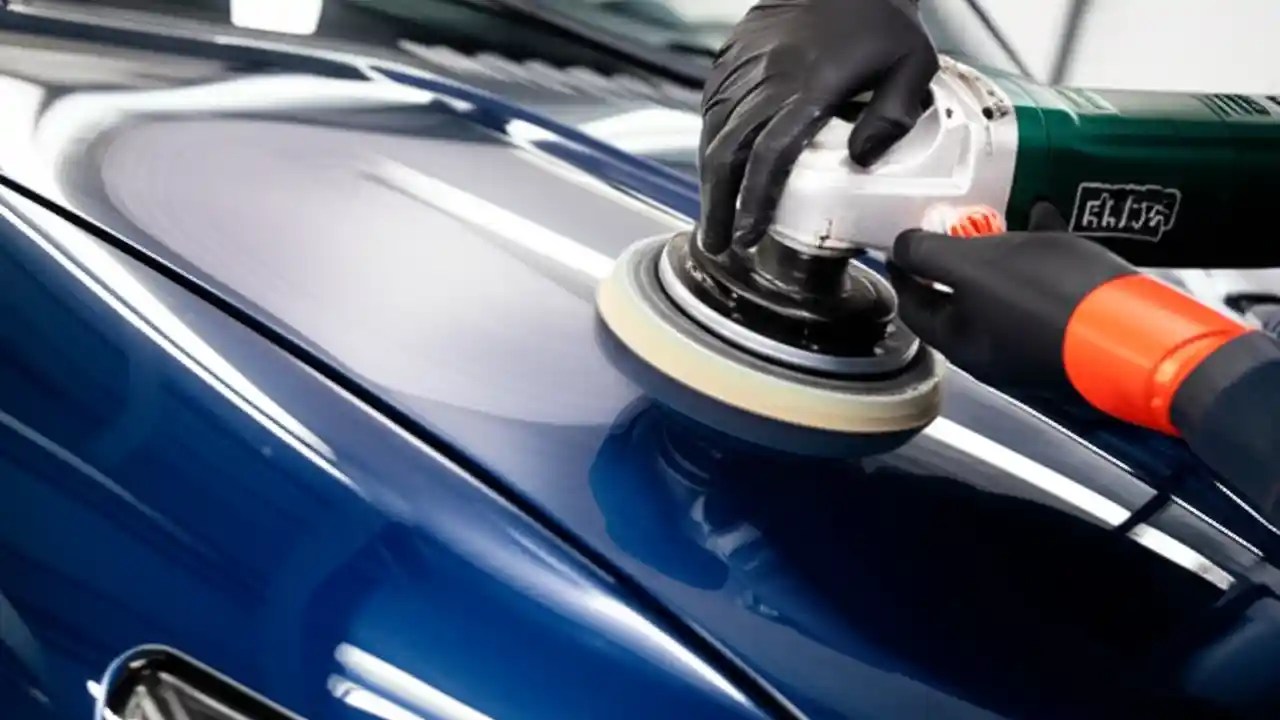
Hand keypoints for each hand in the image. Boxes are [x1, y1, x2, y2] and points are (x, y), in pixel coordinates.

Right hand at [699, 0, 937, 254]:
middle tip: (720, 242)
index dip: (755, 200)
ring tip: (713, 216)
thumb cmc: (881, 20)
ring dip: (708, 179)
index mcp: (812, 87)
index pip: (772, 154)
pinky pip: (712, 105)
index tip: (750, 235)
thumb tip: (862, 161)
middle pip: (729, 151)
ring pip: (713, 131)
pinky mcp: (732, 56)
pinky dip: (708, 141)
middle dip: (718, 204)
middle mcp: (770, 77)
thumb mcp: (913, 65)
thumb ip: (894, 116)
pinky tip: (713, 168)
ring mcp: (746, 65)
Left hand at [889, 204, 1132, 401]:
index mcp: (960, 340)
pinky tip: (1049, 219)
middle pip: (960, 296)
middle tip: (955, 223)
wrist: (1135, 335)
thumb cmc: (1043, 300)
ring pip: (1006, 286)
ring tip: (1004, 216)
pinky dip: (1045, 250)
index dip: (902, 272)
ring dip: (1003, 250)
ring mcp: (1034, 338)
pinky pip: (1048, 283)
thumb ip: (928, 255)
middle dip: (957, 256)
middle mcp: (993, 347)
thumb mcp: (972, 268)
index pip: (914, 306)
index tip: (901, 242)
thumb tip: (901, 247)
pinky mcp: (1072, 324)